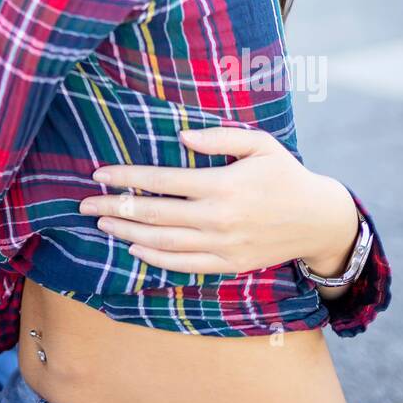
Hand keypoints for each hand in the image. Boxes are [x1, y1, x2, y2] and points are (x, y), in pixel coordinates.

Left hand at [79, 126, 359, 283]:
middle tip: (84, 203)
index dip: (127, 176)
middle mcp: (219, 218)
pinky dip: (156, 258)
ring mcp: (223, 245)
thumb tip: (181, 138)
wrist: (317, 219)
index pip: (162, 180)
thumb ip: (219, 137)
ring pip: (164, 242)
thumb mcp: (259, 143)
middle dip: (114, 208)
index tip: (99, 173)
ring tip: (101, 225)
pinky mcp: (229, 264)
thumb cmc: (284, 174)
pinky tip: (134, 248)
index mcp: (223, 185)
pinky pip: (184, 265)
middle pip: (154, 214)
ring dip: (127, 234)